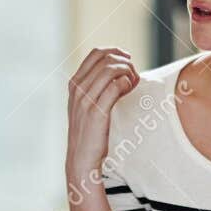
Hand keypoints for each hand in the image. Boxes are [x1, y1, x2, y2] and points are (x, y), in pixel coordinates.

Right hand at [66, 48, 139, 196]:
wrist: (81, 159)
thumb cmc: (90, 132)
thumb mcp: (87, 105)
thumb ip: (97, 87)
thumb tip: (121, 71)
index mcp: (75, 83)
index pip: (96, 53)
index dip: (115, 52)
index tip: (129, 60)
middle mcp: (78, 88)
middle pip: (106, 59)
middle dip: (125, 62)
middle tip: (134, 76)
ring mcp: (85, 99)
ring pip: (111, 69)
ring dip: (128, 72)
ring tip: (134, 84)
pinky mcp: (96, 111)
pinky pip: (115, 86)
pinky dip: (126, 84)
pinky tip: (130, 91)